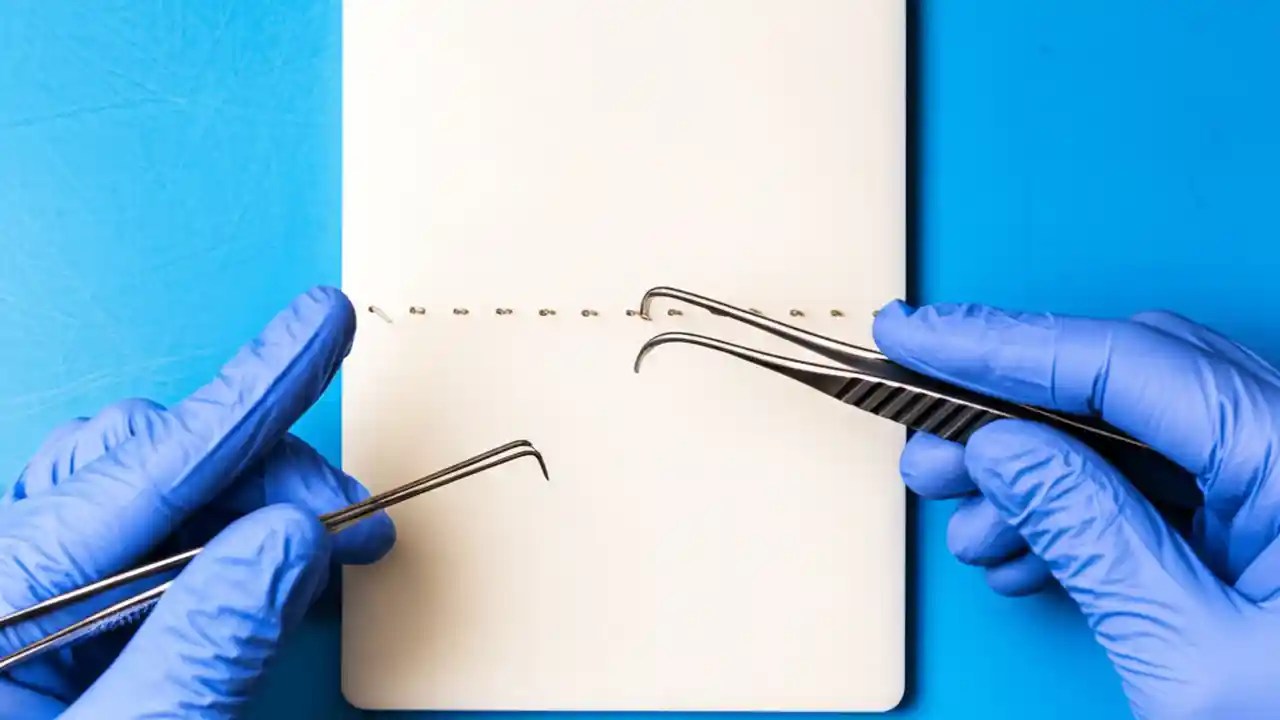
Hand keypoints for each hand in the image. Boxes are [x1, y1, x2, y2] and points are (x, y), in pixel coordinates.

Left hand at [0, 287, 394, 717]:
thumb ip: (202, 650)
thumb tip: (289, 540)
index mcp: (0, 593)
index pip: (154, 464)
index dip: (255, 385)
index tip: (323, 321)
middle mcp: (7, 572)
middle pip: (154, 460)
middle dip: (268, 470)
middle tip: (356, 527)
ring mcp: (27, 592)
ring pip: (153, 492)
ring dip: (249, 509)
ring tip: (317, 562)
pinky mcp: (51, 621)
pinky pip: (144, 543)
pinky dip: (219, 550)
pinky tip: (263, 581)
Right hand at [873, 301, 1279, 718]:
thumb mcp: (1192, 660)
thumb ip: (1093, 537)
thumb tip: (1002, 447)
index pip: (1131, 363)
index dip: (1005, 343)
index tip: (916, 337)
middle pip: (1123, 383)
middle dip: (1006, 411)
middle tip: (926, 449)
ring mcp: (1275, 494)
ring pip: (1124, 433)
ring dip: (1027, 472)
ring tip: (969, 526)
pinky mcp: (1253, 532)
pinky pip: (1144, 488)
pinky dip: (1067, 512)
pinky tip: (1019, 552)